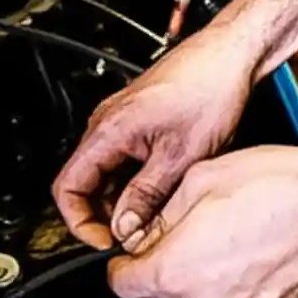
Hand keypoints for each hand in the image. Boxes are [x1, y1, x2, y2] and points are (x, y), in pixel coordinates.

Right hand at [53, 29, 258, 249]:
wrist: (229, 56)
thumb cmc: (209, 88)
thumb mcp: (180, 156)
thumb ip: (147, 196)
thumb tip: (125, 228)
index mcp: (108, 130)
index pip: (68, 188)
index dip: (80, 222)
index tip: (104, 241)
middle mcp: (106, 125)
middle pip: (82, 185)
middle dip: (102, 216)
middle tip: (130, 237)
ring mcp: (119, 124)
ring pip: (103, 176)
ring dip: (120, 202)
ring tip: (149, 218)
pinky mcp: (135, 124)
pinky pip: (120, 163)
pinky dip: (133, 185)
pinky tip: (158, 195)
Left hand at [106, 144, 297, 297]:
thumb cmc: (283, 187)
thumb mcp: (201, 181)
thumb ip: (161, 216)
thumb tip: (143, 233)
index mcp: (177, 271)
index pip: (121, 284)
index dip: (121, 263)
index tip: (129, 251)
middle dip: (147, 282)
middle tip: (162, 249)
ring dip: (180, 294)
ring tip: (202, 252)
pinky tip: (230, 264)